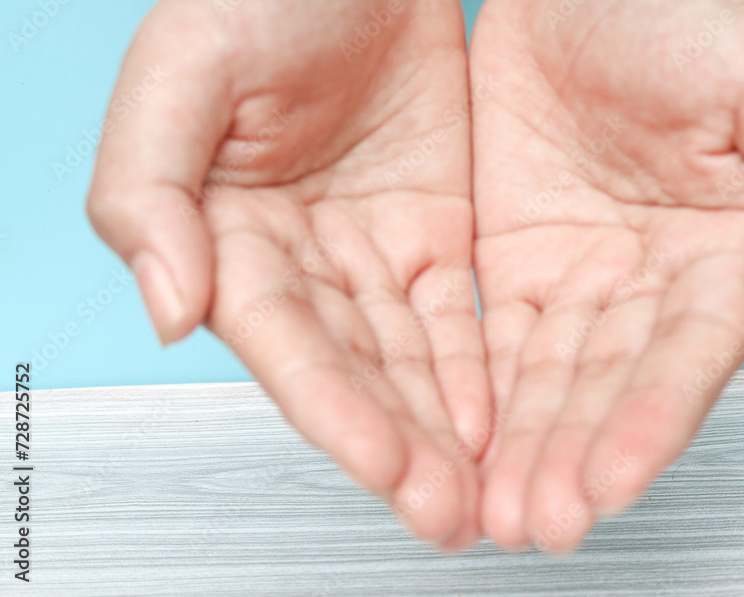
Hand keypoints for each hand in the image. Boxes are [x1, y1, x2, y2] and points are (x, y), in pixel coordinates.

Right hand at [87, 0, 488, 549]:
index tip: (385, 468)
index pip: (285, 343)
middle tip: (446, 513)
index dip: (333, 409)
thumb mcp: (187, 66)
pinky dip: (477, 373)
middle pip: (353, 371)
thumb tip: (165, 309)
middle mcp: (300, 260)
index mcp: (227, 234)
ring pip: (410, 359)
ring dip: (442, 431)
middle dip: (398, 446)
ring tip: (480, 496)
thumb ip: (148, 188)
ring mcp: (371, 253)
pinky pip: (458, 318)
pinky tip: (497, 425)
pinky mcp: (435, 238)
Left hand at [470, 0, 743, 551]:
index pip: (689, 358)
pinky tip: (461, 450)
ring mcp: (577, 281)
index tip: (610, 481)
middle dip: (574, 459)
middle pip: (610, 390)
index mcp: (728, 257)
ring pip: (546, 382)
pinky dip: (475, 399)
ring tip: (496, 512)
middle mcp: (651, 286)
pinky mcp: (508, 266)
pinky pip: (488, 344)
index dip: (652, 421)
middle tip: (539, 521)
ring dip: (522, 450)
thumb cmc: (685, 11)